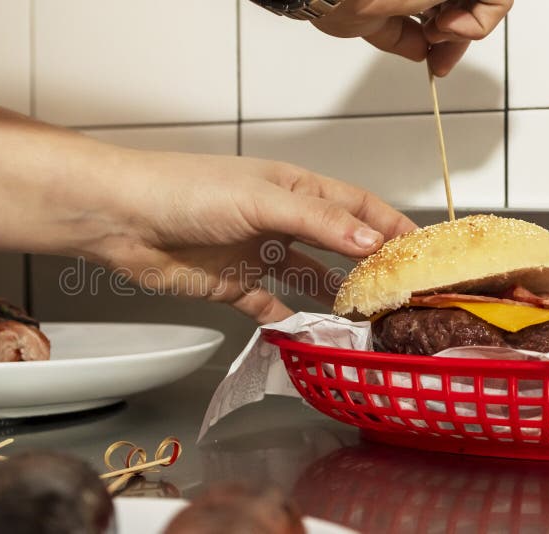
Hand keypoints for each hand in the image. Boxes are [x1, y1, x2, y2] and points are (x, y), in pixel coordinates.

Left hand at [79, 147, 415, 323]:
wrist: (125, 219)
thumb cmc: (186, 190)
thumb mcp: (261, 199)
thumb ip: (317, 221)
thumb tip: (372, 243)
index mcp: (292, 189)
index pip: (354, 207)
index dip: (389, 226)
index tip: (422, 250)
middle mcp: (279, 220)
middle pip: (336, 244)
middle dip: (369, 265)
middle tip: (401, 292)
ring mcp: (258, 254)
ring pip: (309, 278)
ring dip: (334, 296)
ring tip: (365, 318)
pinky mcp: (235, 285)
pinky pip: (272, 306)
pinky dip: (291, 320)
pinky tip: (309, 334)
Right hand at [311, 0, 512, 75]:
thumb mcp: (373, 22)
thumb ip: (401, 34)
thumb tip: (420, 49)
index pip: (445, 3)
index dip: (447, 35)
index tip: (438, 61)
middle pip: (465, 2)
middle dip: (459, 38)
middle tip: (442, 62)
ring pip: (484, 0)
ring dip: (466, 28)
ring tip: (436, 35)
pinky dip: (479, 22)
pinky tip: (447, 29)